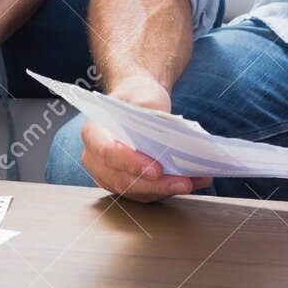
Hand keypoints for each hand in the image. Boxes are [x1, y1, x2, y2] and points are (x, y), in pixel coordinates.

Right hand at [80, 72, 211, 202]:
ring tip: (193, 181)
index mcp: (94, 132)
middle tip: (183, 182)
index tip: (157, 169)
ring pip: (136, 192)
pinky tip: (192, 181)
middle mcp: (95, 159)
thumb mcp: (143, 94)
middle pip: (121, 180)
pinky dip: (169, 189)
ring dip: (166, 190)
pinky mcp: (126, 185)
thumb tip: (168, 133)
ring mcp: (108, 175)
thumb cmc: (136, 97)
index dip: (131, 163)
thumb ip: (151, 111)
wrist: (137, 102)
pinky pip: (146, 194)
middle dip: (155, 184)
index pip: (107, 152)